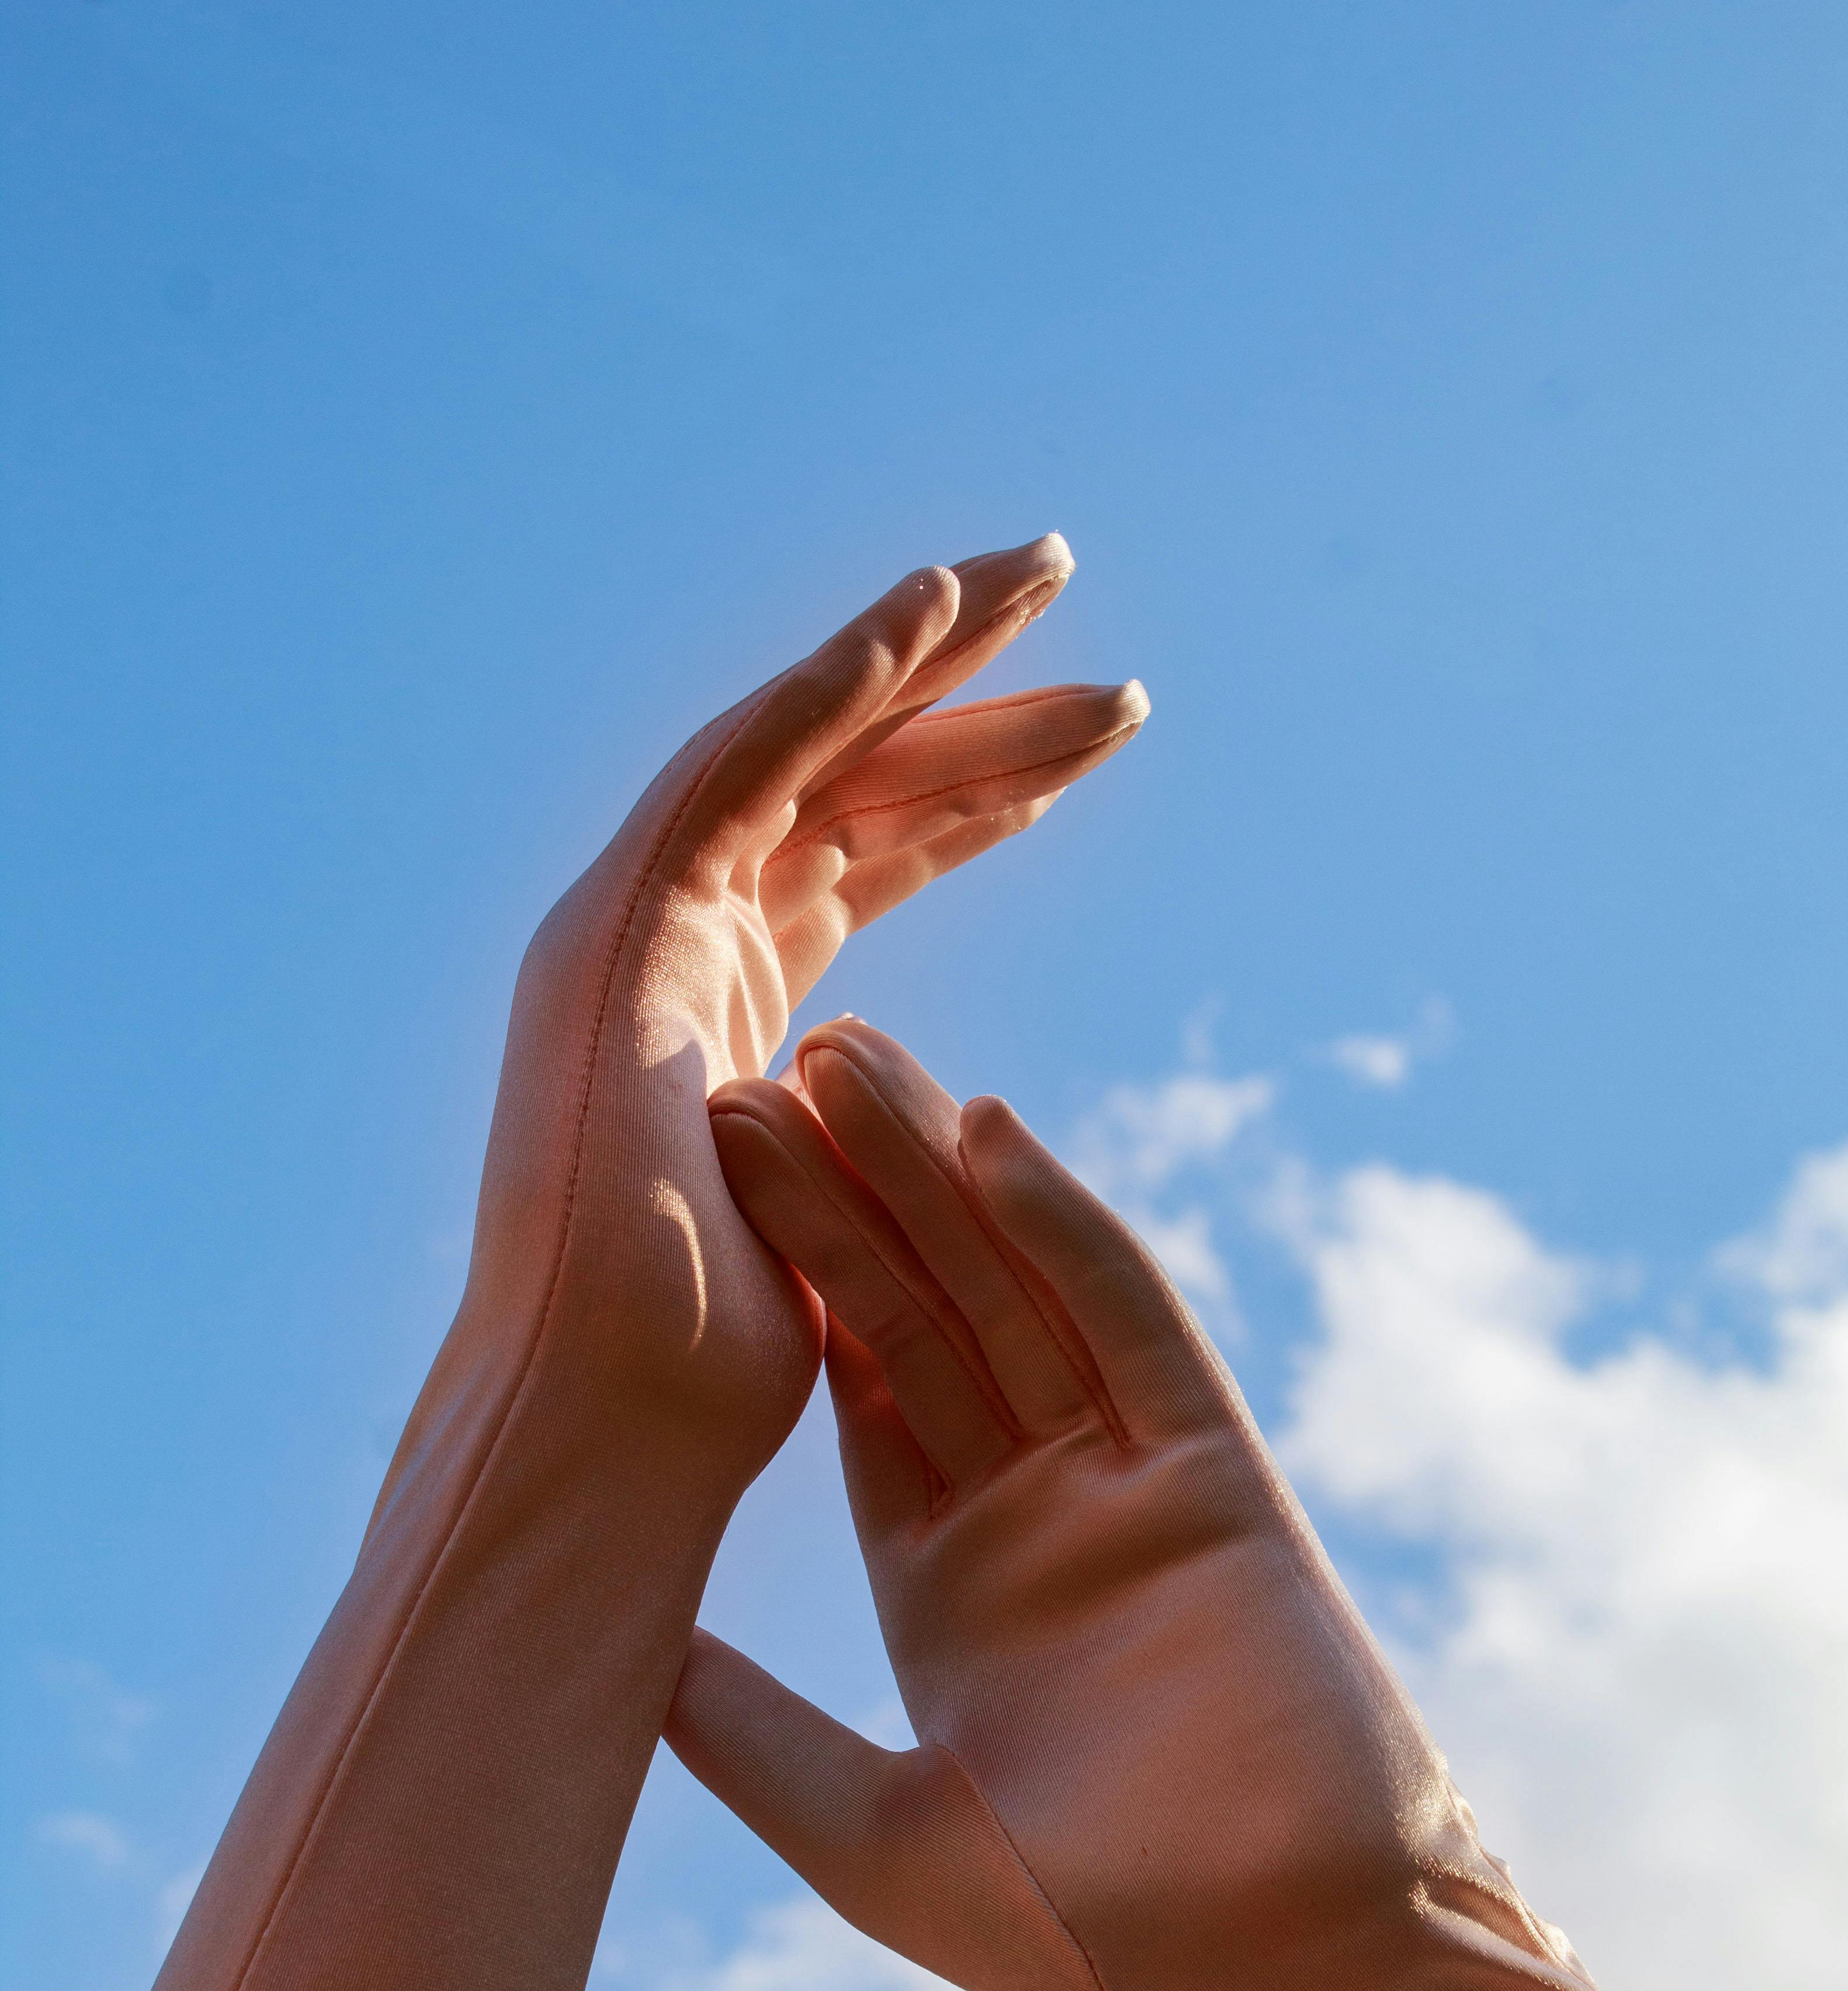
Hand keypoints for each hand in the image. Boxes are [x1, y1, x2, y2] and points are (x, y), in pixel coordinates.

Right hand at [396, 548, 1148, 1514]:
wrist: (609, 1413)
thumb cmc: (708, 1367)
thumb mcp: (829, 1214)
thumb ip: (859, 1134)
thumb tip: (931, 1123)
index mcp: (720, 1004)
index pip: (863, 860)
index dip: (974, 794)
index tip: (1087, 748)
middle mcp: (673, 939)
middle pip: (847, 782)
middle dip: (976, 698)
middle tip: (1088, 611)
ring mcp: (638, 922)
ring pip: (810, 745)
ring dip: (936, 658)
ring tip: (1051, 570)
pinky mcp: (627, 924)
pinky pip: (747, 763)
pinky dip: (837, 679)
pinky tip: (936, 607)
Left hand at [667, 1019, 1580, 1990]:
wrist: (1263, 1986)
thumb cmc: (1079, 1948)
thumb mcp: (862, 1830)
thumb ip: (750, 1734)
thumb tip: (618, 1660)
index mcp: (951, 1597)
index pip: (863, 1400)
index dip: (787, 1292)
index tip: (703, 1189)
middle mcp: (1037, 1524)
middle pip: (928, 1323)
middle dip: (843, 1203)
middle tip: (750, 1077)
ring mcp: (1130, 1493)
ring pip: (1018, 1297)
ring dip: (936, 1180)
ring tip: (845, 1054)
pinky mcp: (1218, 1484)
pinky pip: (1133, 1330)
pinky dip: (1066, 1229)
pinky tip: (990, 1138)